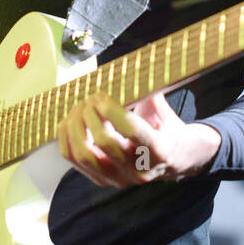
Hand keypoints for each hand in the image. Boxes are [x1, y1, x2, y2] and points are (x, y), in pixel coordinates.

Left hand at [56, 89, 220, 188]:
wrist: (176, 160)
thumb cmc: (168, 129)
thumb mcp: (163, 108)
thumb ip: (146, 89)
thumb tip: (131, 64)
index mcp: (160, 151)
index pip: (132, 131)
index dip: (112, 110)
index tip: (102, 96)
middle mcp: (139, 171)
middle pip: (104, 142)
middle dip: (90, 114)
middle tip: (90, 98)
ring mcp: (119, 179)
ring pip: (85, 155)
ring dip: (75, 126)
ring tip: (78, 108)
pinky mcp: (103, 180)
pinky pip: (75, 160)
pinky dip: (66, 138)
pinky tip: (69, 121)